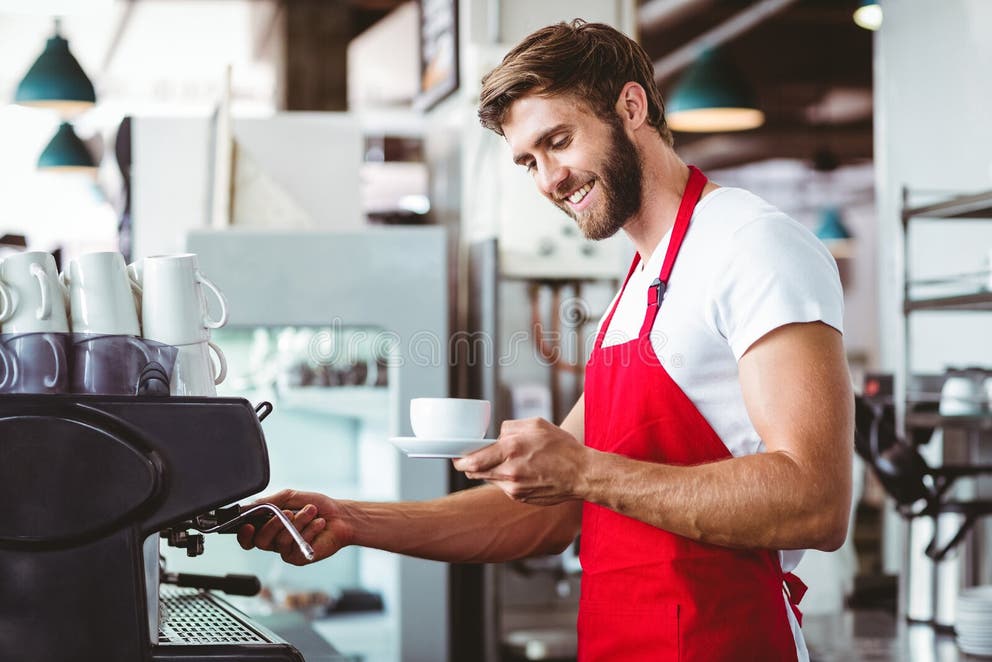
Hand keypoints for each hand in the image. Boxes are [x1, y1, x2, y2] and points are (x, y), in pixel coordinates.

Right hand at [236, 489, 351, 565]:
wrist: (340, 516)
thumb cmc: (317, 506)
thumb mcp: (290, 497)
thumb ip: (268, 502)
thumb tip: (249, 507)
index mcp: (269, 526)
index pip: (249, 537)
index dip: (244, 534)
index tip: (248, 526)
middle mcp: (275, 540)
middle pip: (260, 541)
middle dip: (274, 524)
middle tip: (289, 512)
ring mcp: (286, 550)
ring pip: (280, 541)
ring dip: (298, 523)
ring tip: (312, 512)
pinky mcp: (299, 558)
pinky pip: (296, 546)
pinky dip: (309, 531)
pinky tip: (319, 524)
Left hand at [452, 417, 588, 505]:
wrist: (582, 474)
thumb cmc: (562, 447)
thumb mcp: (536, 425)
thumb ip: (510, 427)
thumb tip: (496, 436)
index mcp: (511, 449)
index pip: (472, 460)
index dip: (460, 459)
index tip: (456, 456)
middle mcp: (509, 471)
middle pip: (476, 473)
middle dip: (471, 465)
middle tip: (473, 458)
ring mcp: (515, 489)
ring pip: (490, 480)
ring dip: (491, 471)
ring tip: (509, 461)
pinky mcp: (521, 498)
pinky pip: (504, 487)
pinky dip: (506, 479)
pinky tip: (523, 471)